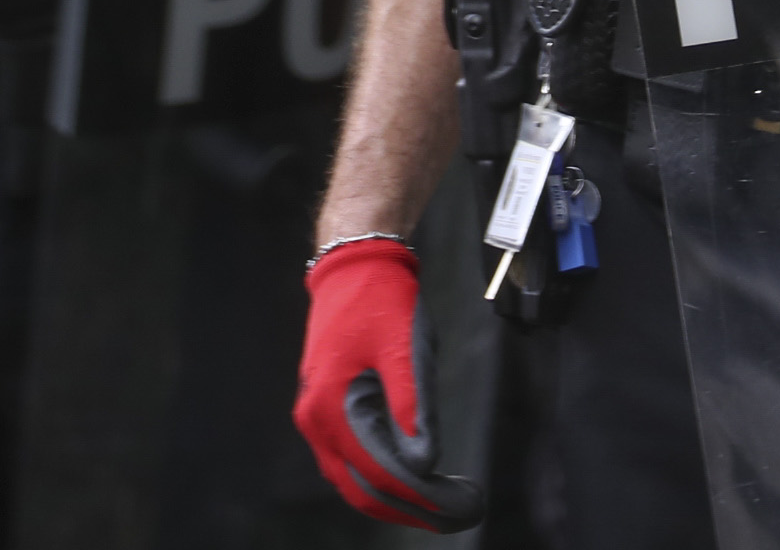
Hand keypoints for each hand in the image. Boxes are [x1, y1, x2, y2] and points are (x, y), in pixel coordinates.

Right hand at [296, 237, 482, 530]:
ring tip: (445, 506)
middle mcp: (317, 422)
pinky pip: (352, 463)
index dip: (423, 497)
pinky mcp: (328, 412)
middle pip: (363, 489)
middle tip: (462, 513)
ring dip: (400, 500)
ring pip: (355, 482)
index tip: (462, 505)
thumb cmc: (381, 301)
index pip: (380, 473)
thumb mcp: (405, 348)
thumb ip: (412, 407)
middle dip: (414, 509)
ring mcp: (318, 419)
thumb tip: (425, 463)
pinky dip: (383, 481)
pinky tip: (415, 484)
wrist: (355, 266)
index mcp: (331, 407)